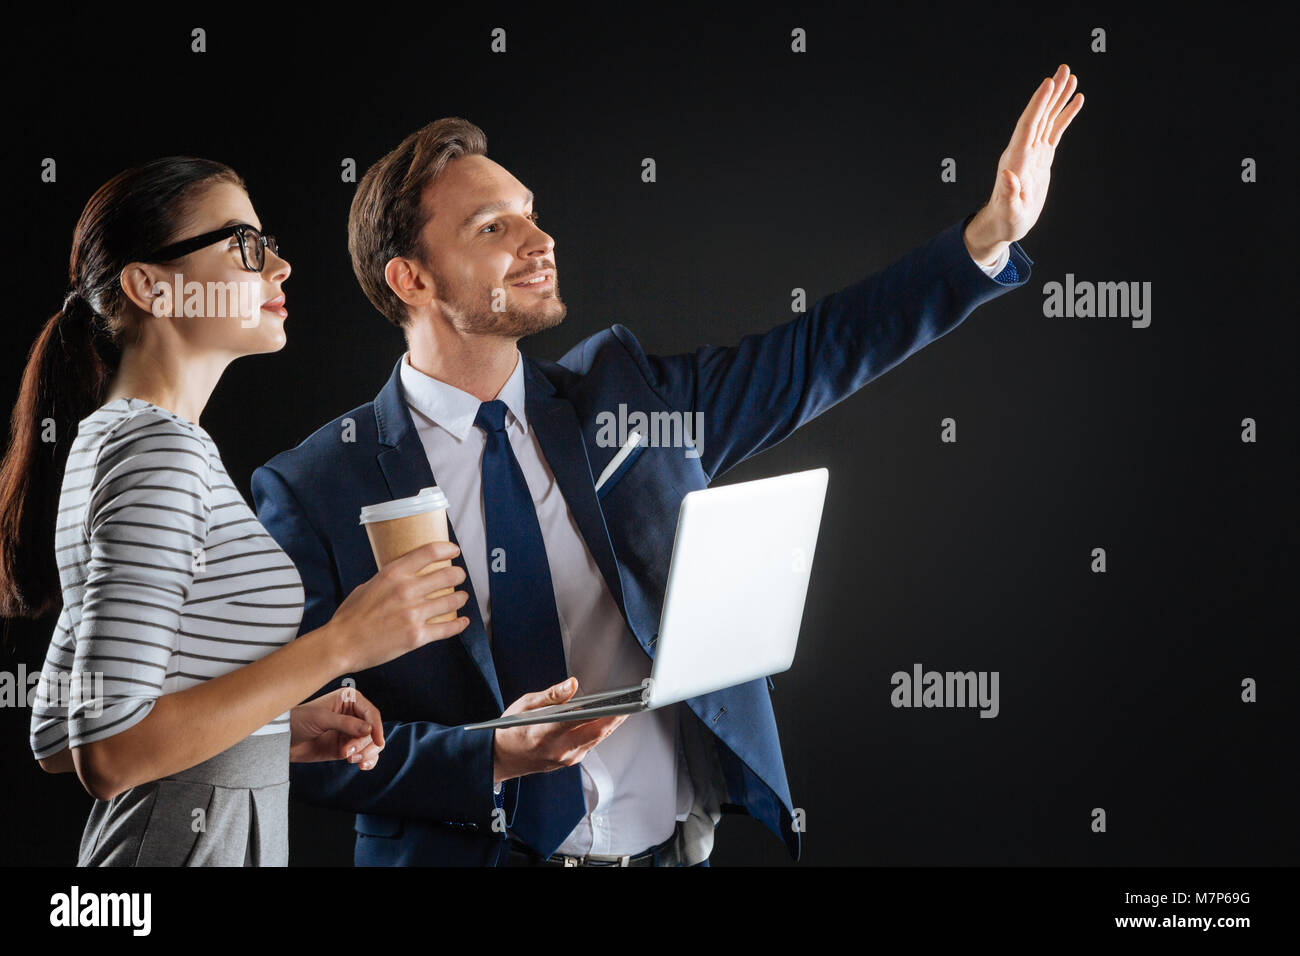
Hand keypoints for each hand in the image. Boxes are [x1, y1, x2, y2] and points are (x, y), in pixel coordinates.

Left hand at [289, 686, 385, 767]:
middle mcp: (354, 714)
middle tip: (347, 753)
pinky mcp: (347, 747)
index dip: (377, 727)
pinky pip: (365, 754)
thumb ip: (345, 723)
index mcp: (349, 699)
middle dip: (364, 743)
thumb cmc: (297, 720)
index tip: (378, 741)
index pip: (371, 713)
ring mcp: (351, 732)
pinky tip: (362, 765)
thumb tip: (369, 729)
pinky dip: (368, 760)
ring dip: (365, 753)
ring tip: (350, 759)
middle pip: (373, 730)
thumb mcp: (321, 718)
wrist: (282, 739)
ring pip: (372, 743)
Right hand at [324, 541, 471, 672]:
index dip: (447, 549)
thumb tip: (406, 575)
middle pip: (448, 575)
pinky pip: (448, 628)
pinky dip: (459, 624)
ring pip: (452, 601)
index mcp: (393, 574)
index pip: (429, 552)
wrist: (341, 644)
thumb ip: (390, 579)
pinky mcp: (417, 636)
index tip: (454, 551)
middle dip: (459, 575)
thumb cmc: (351, 616)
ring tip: (461, 597)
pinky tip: (462, 621)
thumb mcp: (369, 585)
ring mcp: (414, 613)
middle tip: (460, 577)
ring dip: (460, 598)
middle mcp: (407, 590)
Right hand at [491, 678, 628, 783]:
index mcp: (543, 734)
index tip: (616, 703)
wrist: (503, 759)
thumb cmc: (512, 729)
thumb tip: (572, 684)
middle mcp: (557, 750)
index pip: (576, 721)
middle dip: (615, 718)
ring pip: (596, 739)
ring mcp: (565, 759)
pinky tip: (608, 717)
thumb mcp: (525, 705)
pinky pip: (590, 744)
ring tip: (625, 706)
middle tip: (631, 702)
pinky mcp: (570, 761)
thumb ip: (551, 695)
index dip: (599, 712)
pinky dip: (600, 730)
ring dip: (611, 724)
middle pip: (594, 733)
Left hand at [964, 63, 1084, 263]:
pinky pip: (1054, 131)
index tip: (1049, 83)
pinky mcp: (1041, 158)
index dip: (1038, 104)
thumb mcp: (1009, 211)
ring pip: (1047, 119)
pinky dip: (1064, 116)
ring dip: (1059, 99)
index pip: (1028, 125)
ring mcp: (1032, 152)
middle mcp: (1023, 150)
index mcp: (1016, 159)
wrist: (1004, 223)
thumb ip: (1008, 193)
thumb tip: (1006, 174)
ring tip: (1072, 78)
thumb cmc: (1006, 220)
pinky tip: (1076, 101)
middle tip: (1064, 68)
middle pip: (1038, 115)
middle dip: (1051, 93)